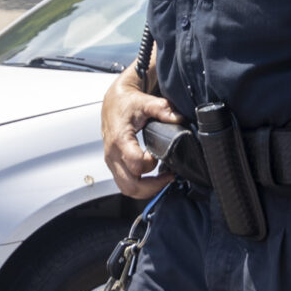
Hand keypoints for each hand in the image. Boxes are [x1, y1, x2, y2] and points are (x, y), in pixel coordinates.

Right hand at [101, 68, 183, 198]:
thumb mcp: (145, 102)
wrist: (112, 100)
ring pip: (126, 189)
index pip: (136, 164)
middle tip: (168, 177)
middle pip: (130, 186)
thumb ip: (162, 109)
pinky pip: (124, 183)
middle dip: (152, 187)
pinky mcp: (113, 163)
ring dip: (145, 189)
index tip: (160, 156)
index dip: (151, 164)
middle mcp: (112, 154)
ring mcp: (111, 161)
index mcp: (119, 140)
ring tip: (161, 179)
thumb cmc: (126, 102)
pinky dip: (139, 185)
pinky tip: (151, 176)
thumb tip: (178, 118)